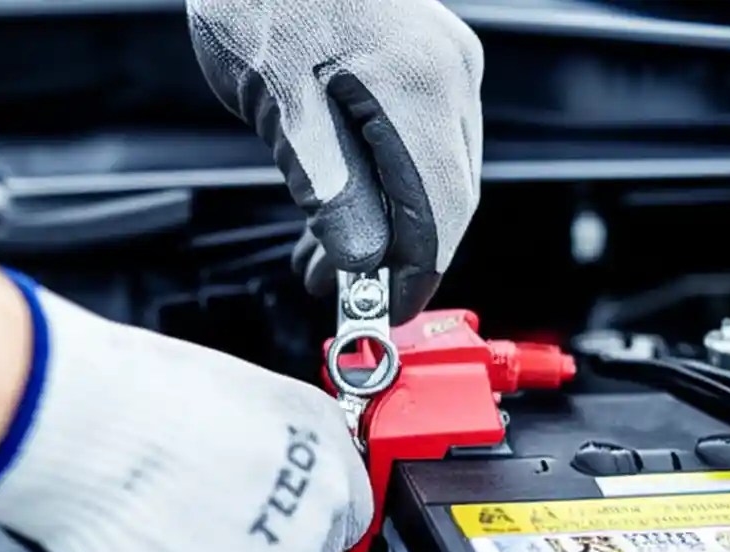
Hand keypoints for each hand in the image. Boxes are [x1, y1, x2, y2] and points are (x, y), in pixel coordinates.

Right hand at [0, 288, 371, 551]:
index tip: (278, 519)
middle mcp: (316, 498)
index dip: (304, 516)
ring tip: (161, 535)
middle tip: (203, 530)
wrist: (76, 427)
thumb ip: (261, 441)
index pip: (348, 502)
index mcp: (319, 433)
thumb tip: (252, 465)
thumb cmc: (123, 393)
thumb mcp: (223, 391)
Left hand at [187, 0, 484, 323]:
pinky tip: (343, 204)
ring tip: (323, 258)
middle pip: (445, 199)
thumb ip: (326, 187)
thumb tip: (358, 259)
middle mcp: (449, 77)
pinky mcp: (422, 58)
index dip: (415, 276)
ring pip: (432, 173)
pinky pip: (417, 141)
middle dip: (396, 259)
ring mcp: (442, 63)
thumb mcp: (280, 101)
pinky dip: (386, 185)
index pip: (441, 215)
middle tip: (336, 293)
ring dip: (387, 225)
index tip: (383, 315)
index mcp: (421, 90)